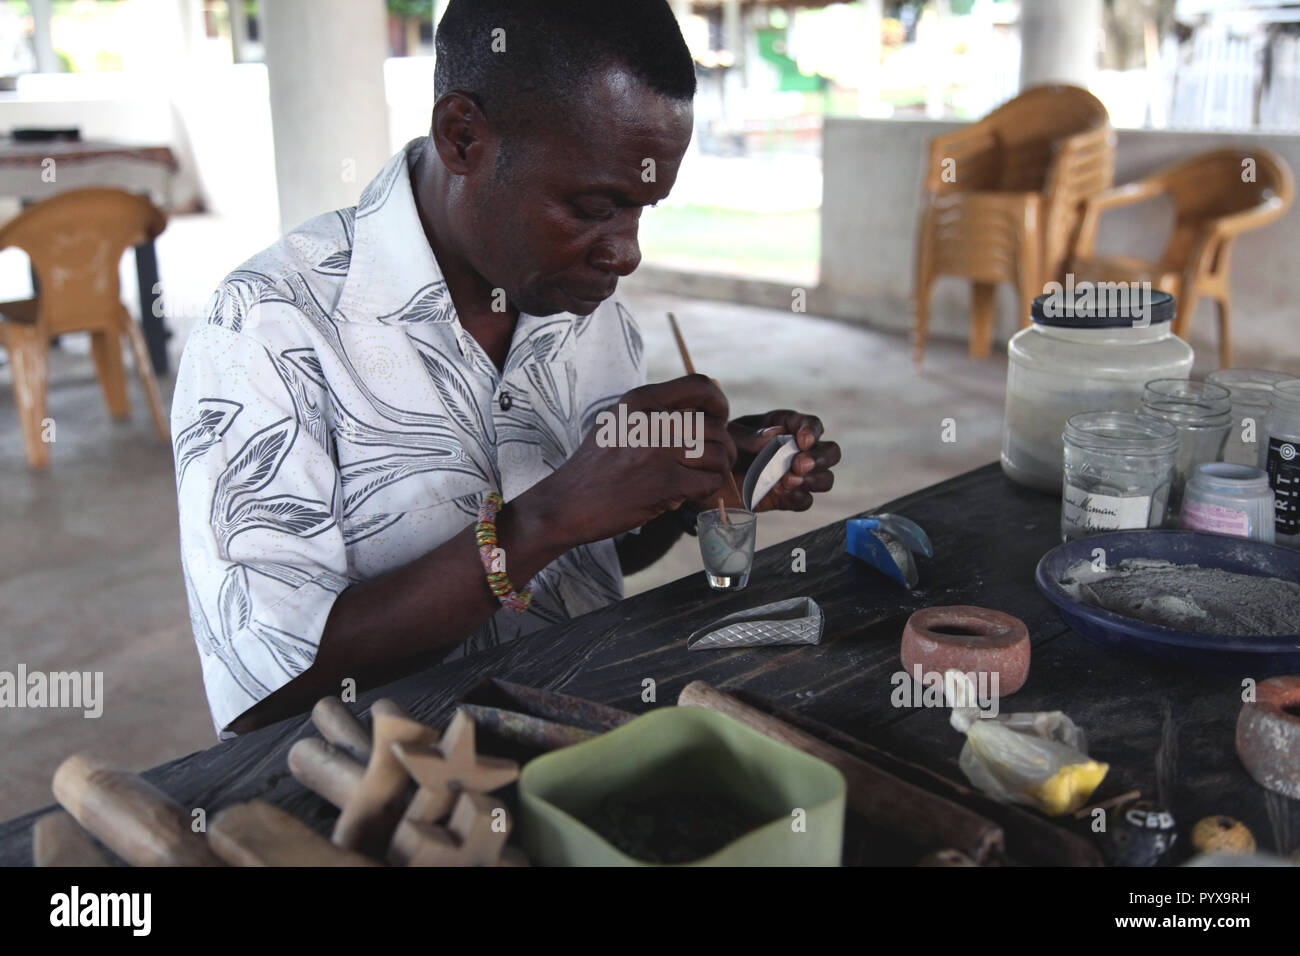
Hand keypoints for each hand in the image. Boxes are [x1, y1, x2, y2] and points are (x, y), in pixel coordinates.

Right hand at [541, 375, 736, 544]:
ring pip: (717, 455)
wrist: (567, 503)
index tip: (717, 420)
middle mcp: (651, 420)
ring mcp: (659, 451)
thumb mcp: (619, 422)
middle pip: (714, 426)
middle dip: (723, 447)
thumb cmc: (596, 467)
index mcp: (641, 400)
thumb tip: (705, 412)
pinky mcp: (666, 483)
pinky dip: (706, 491)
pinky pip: (709, 482)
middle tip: (715, 461)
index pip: (700, 385)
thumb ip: (655, 413)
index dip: (718, 403)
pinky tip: (689, 495)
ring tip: (700, 479)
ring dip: (716, 471)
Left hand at [727, 410, 839, 511]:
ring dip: (813, 480)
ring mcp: (797, 476)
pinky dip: (798, 498)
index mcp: (787, 425)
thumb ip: (750, 435)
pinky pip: (805, 501)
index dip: (812, 432)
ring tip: (789, 481)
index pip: (812, 424)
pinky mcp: (788, 498)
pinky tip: (783, 493)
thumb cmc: (723, 446)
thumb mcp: (731, 434)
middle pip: (831, 452)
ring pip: (825, 479)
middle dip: (820, 458)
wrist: (710, 474)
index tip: (802, 441)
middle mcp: (798, 450)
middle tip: (800, 465)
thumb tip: (773, 435)